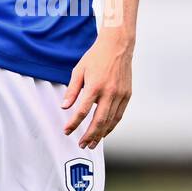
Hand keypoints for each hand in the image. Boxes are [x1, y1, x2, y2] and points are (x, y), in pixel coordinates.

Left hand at [61, 32, 132, 148]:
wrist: (117, 46)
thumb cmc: (96, 57)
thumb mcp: (79, 70)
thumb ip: (72, 90)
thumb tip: (65, 107)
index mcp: (95, 86)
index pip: (82, 111)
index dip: (73, 123)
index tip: (67, 131)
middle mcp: (109, 92)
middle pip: (98, 120)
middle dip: (89, 135)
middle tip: (82, 144)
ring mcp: (120, 94)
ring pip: (110, 121)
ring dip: (101, 134)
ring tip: (93, 143)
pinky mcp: (127, 95)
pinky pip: (119, 115)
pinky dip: (112, 126)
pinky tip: (105, 132)